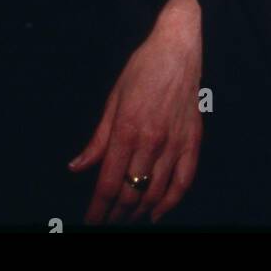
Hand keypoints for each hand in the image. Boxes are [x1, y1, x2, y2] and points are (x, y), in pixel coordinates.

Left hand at [69, 0, 202, 224]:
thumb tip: (77, 167)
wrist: (178, 47)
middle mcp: (152, 141)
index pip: (109, 183)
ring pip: (156, 193)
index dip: (98, 209)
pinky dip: (170, 203)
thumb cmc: (143, 67)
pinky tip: (157, 212)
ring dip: (139, 212)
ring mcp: (175, 143)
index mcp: (127, 129)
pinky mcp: (193, 141)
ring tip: (127, 220)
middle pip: (131, 193)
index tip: (91, 220)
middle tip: (106, 223)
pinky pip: (183, 182)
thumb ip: (97, 139)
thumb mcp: (113, 98)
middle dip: (116, 215)